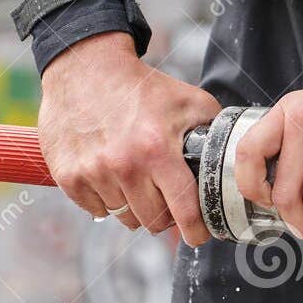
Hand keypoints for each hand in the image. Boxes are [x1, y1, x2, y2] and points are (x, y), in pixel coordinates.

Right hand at [38, 31, 220, 245]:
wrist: (86, 67)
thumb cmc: (141, 87)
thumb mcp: (189, 101)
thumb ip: (214, 131)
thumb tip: (234, 159)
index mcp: (157, 150)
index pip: (184, 211)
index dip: (196, 230)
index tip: (200, 234)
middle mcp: (124, 166)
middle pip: (154, 221)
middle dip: (166, 216)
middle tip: (167, 200)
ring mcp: (92, 173)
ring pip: (124, 217)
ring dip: (135, 208)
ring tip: (139, 182)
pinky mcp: (68, 176)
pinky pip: (96, 210)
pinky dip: (107, 201)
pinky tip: (113, 178)